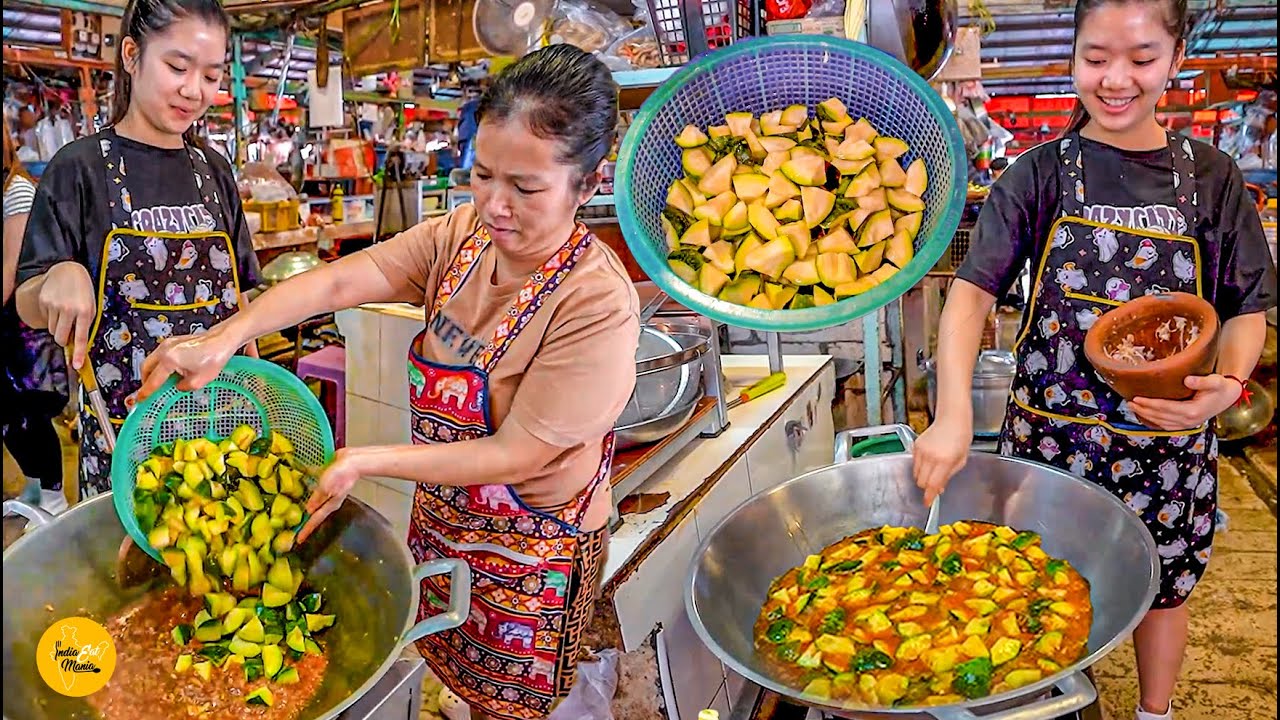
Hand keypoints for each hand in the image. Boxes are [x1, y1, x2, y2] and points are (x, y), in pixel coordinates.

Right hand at [39, 262, 95, 369]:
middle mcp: (69, 309)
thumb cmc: (83, 291)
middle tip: (69, 332)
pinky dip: (52, 317)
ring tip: (65, 314)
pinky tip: (58, 306)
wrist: (68, 271)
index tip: (77, 365)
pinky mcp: (44, 302)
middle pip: (61, 338)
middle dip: (65, 340)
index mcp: (85, 311)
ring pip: (53, 330)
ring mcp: (55, 305)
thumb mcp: (91, 307)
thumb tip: (79, 345)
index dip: (79, 354)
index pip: (82, 337)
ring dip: (59, 327)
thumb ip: (86, 325)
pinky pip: (46, 319)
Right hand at [137, 326, 239, 401]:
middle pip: (145, 368)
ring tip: (161, 383)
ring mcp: (168, 343)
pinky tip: (169, 373)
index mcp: (169, 359)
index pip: (153, 380)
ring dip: (153, 372)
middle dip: (146, 381)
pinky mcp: (173, 342)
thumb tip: (177, 387)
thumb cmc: (214, 356)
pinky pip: (159, 356)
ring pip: (151, 361)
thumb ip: (183, 387)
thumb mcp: (199, 381)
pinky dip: (160, 365)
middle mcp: (165, 349)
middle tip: (150, 392)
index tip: (140, 399)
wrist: (223, 339)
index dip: (146, 392)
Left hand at [297, 448, 362, 543]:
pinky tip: (305, 495)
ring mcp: (329, 493)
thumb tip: (308, 510)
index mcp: (330, 504)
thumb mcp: (326, 487)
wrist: (353, 461)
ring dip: (308, 510)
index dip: (306, 530)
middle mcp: (330, 501)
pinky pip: (317, 494)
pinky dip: (311, 497)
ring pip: (316, 505)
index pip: (315, 520)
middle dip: (306, 523)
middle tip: (296, 530)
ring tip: (298, 515)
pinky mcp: (328, 484)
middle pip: (316, 515)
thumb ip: (317, 498)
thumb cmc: (342, 473)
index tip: (298, 540)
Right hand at [912, 416, 972, 506]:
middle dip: (927, 487)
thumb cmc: (961, 438)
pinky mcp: (915, 446)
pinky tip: (929, 461)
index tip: (927, 503)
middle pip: (921, 481)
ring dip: (923, 477)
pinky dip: (920, 467)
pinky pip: (914, 463)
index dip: (929, 496)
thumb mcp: (961, 460)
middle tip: (934, 485)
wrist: (952, 419)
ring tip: (933, 471)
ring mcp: (921, 451)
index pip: (933, 484)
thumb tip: (938, 488)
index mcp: (945, 461)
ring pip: (916, 474)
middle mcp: (930, 457)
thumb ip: (948, 476)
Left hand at [1129, 374, 1243, 430]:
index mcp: (1193, 411)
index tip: (1136, 398)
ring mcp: (1187, 425)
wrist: (1229, 396)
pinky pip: (1167, 426)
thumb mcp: (1214, 381)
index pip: (1165, 408)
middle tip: (1129, 401)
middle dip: (1143, 410)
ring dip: (1146, 416)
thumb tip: (1187, 380)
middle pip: (1160, 416)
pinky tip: (1145, 415)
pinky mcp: (1187, 425)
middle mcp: (1189, 421)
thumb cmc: (1220, 386)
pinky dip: (1154, 422)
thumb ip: (1202, 381)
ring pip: (1161, 423)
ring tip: (1133, 407)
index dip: (1149, 404)